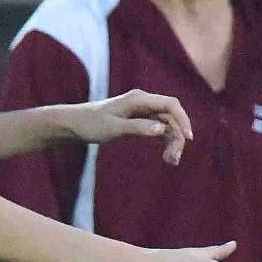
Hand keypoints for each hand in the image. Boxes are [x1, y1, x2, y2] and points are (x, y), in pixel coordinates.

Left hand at [61, 91, 192, 165]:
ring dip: (172, 142)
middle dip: (177, 136)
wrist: (73, 124)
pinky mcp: (138, 120)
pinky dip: (164, 142)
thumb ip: (138, 128)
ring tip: (171, 161)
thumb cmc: (90, 124)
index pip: (170, 105)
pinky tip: (166, 156)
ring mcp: (141, 111)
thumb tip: (162, 129)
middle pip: (171, 116)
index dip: (183, 120)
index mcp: (138, 99)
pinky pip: (158, 129)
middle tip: (174, 159)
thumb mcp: (114, 128)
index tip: (188, 139)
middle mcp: (143, 102)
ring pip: (166, 125)